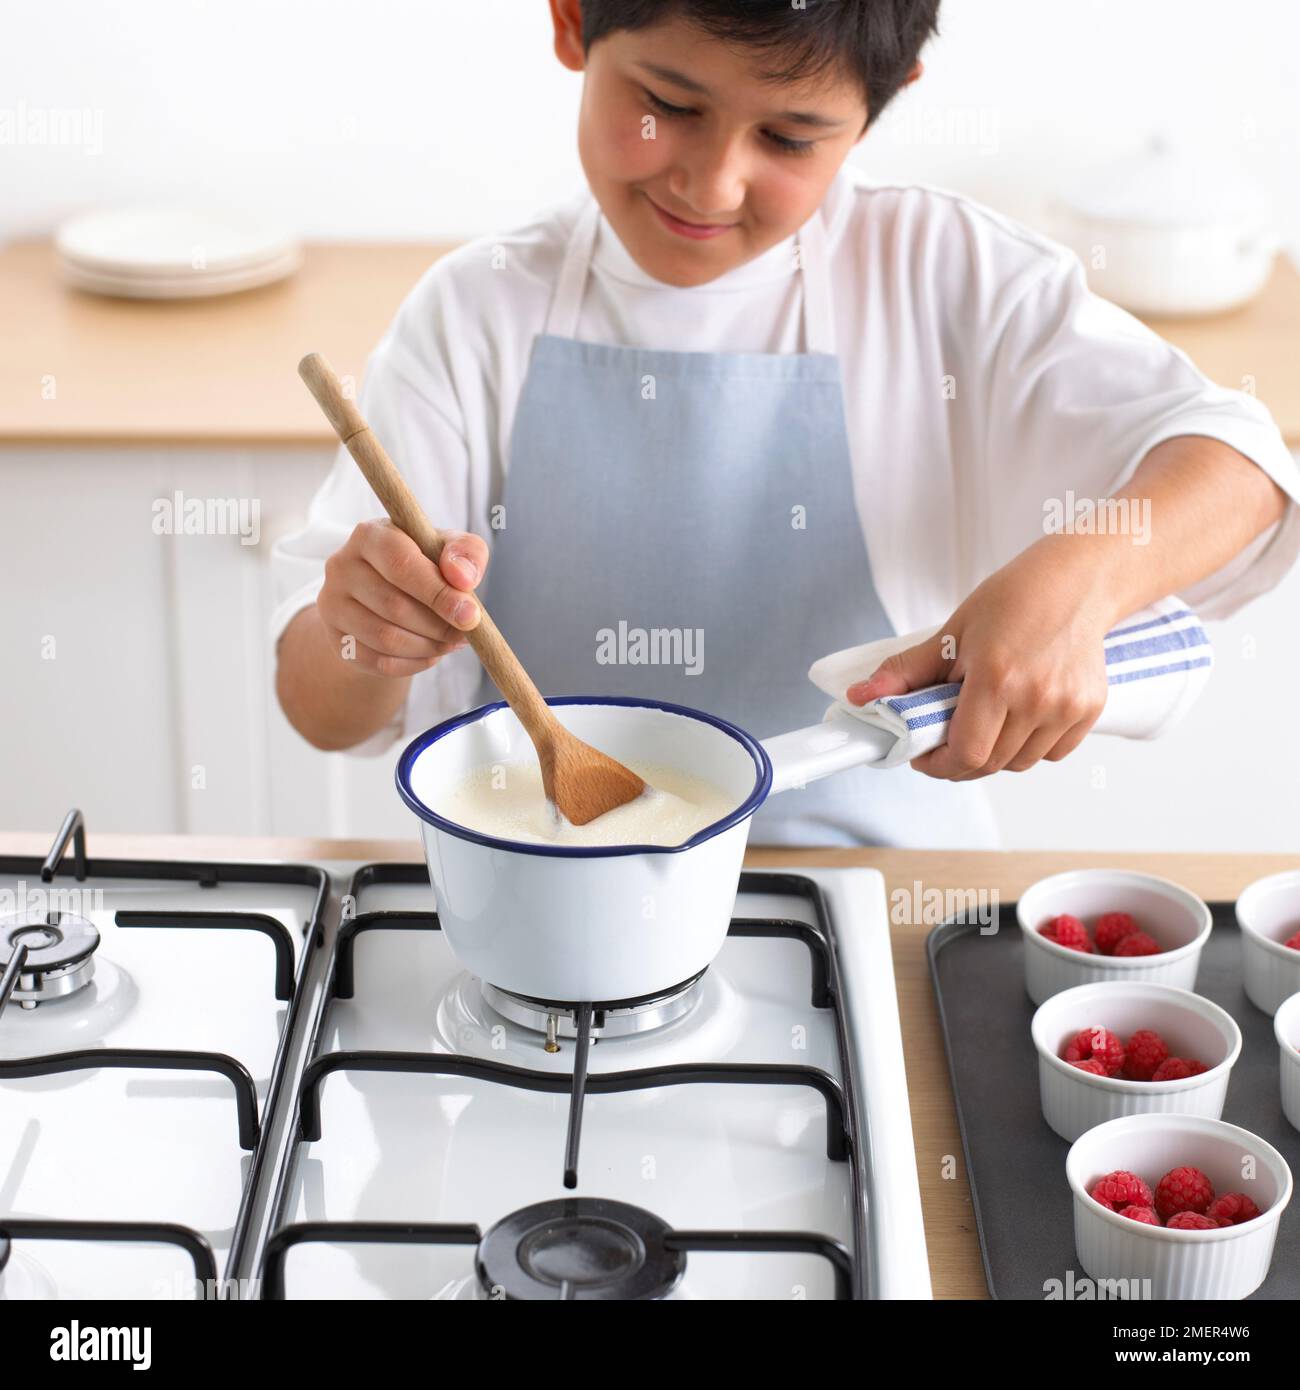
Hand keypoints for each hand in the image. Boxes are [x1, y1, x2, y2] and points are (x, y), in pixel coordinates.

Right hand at [316, 520, 487, 677]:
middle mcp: (341, 565)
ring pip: (386, 638)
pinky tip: (431, 653)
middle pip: (394, 605)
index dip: (438, 593)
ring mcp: (332, 603)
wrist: (388, 595)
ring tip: (450, 642)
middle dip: (438, 626)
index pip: (402, 564)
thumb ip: (466, 552)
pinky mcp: (336, 638)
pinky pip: (378, 662)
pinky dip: (413, 663)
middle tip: (465, 634)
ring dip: (428, 647)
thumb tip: (463, 578)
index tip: (470, 616)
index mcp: (370, 535)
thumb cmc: (424, 565)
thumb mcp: (450, 549)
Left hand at [844, 544, 1112, 779]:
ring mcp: (1068, 707)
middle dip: (960, 761)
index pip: (966, 754)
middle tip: (946, 740)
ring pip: (1020, 763)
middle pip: (990, 763)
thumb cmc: (1013, 600)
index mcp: (997, 679)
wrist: (1076, 583)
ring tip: (983, 723)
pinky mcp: (1090, 710)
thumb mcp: (951, 633)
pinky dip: (1029, 747)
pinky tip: (1017, 719)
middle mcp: (1037, 698)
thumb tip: (859, 697)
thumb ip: (905, 673)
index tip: (924, 756)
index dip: (938, 765)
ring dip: (994, 756)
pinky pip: (1051, 753)